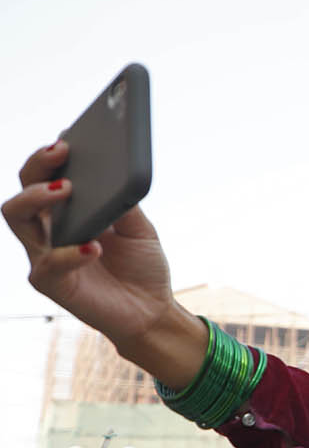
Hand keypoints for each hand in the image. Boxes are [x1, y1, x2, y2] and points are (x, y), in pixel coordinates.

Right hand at [5, 143, 204, 386]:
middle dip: (37, 165)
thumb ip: (123, 202)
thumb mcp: (139, 227)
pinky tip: (95, 246)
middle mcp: (47, 229)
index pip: (45, 175)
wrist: (152, 309)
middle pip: (23, 188)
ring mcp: (44, 253)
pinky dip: (71, 252)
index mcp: (66, 211)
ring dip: (39, 198)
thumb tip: (114, 171)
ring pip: (17, 217)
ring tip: (68, 189)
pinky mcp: (51, 282)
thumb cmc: (142, 266)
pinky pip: (49, 263)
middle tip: (61, 150)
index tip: (67, 138)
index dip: (50, 155)